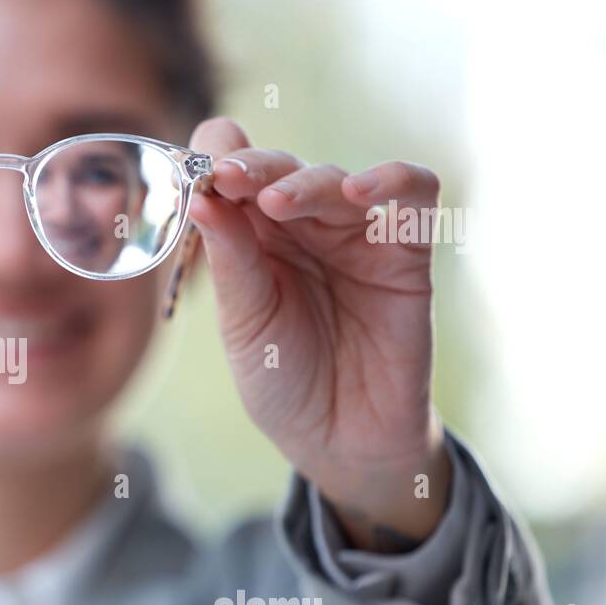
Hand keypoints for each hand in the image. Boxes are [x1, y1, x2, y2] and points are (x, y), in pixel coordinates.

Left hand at [188, 116, 451, 552]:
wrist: (340, 441)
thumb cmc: (284, 380)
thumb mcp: (244, 323)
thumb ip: (231, 260)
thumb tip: (201, 197)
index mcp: (251, 237)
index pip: (232, 176)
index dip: (212, 163)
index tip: (191, 175)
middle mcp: (302, 226)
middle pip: (280, 168)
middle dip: (251, 168)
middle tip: (225, 179)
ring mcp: (355, 234)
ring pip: (334, 177)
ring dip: (302, 181)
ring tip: (275, 202)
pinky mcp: (405, 251)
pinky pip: (414, 193)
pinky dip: (391, 179)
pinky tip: (357, 192)